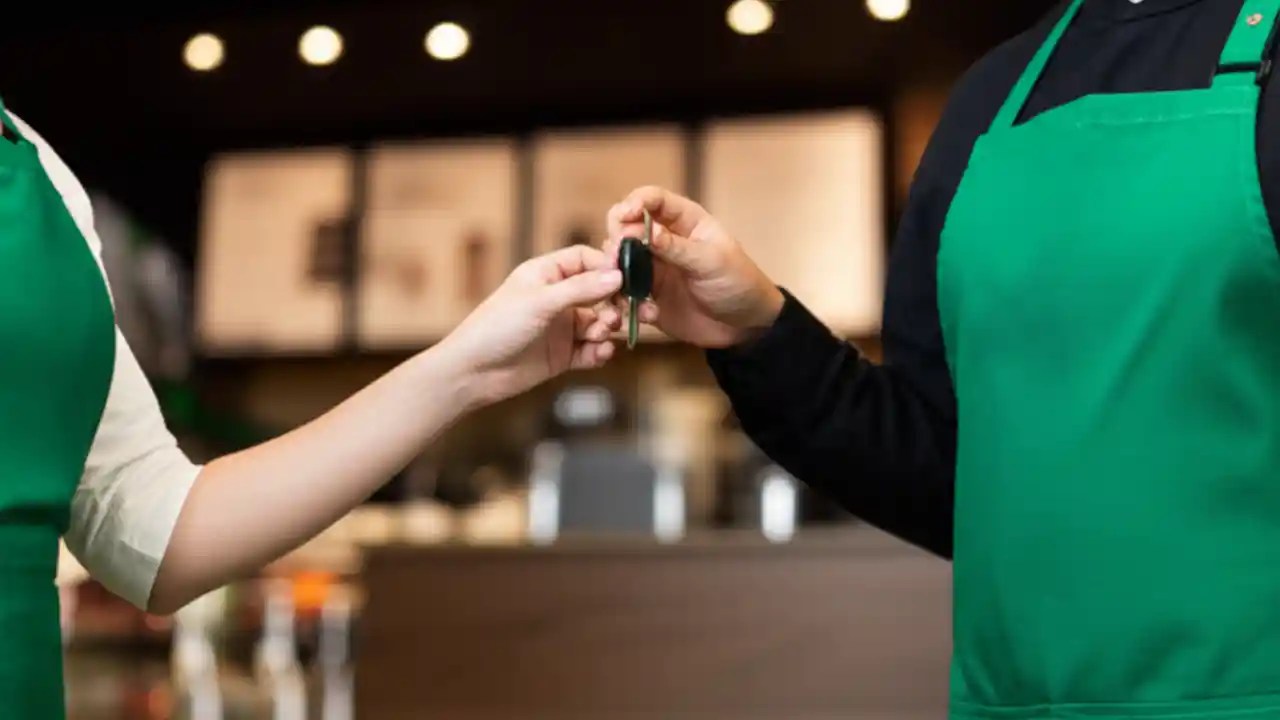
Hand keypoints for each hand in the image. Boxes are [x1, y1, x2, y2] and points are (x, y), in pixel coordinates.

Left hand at [439, 245, 622, 405]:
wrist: (473, 372)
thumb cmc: (496, 327)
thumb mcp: (540, 301)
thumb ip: (581, 289)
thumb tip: (618, 275)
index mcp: (545, 274)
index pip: (585, 260)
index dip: (607, 266)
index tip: (626, 277)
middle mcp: (556, 298)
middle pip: (599, 292)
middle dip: (615, 301)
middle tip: (626, 311)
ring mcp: (560, 327)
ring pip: (598, 322)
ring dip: (607, 327)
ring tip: (602, 333)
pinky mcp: (562, 355)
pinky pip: (591, 349)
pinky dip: (600, 350)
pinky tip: (601, 352)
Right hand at [605, 186, 783, 348]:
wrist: (746, 326)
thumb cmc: (737, 283)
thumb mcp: (711, 262)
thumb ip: (676, 247)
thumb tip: (643, 231)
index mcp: (684, 221)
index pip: (652, 199)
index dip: (634, 202)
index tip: (624, 217)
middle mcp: (663, 240)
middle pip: (626, 226)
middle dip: (617, 236)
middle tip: (616, 255)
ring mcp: (653, 268)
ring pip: (618, 259)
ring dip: (613, 269)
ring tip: (620, 284)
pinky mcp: (647, 296)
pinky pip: (623, 293)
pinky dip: (623, 300)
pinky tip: (644, 313)